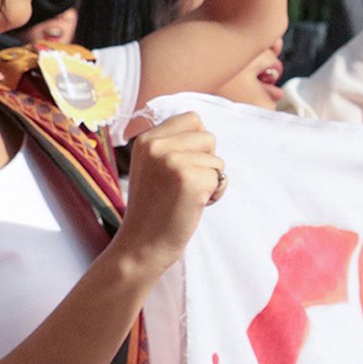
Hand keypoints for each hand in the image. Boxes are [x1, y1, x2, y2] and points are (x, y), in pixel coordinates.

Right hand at [116, 114, 222, 262]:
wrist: (142, 245)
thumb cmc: (154, 209)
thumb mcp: (152, 167)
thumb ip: (172, 145)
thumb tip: (204, 131)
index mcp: (146, 139)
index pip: (192, 118)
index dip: (198, 143)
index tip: (185, 166)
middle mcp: (157, 145)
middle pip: (208, 137)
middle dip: (207, 162)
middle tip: (186, 185)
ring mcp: (172, 161)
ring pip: (216, 160)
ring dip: (211, 180)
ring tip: (188, 197)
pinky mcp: (189, 180)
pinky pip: (220, 179)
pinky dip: (215, 194)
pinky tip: (195, 206)